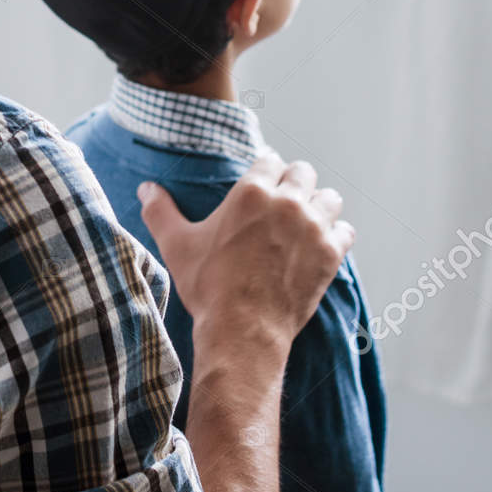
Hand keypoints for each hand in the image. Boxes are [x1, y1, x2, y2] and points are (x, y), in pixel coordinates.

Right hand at [137, 152, 352, 355]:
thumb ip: (160, 211)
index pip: (270, 160)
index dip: (266, 169)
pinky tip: (322, 243)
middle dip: (294, 182)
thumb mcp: (176, 245)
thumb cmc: (207, 286)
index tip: (263, 181)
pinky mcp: (330, 255)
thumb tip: (146, 187)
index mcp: (252, 192)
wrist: (242, 331)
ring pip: (330, 198)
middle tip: (283, 201)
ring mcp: (313, 228)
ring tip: (306, 219)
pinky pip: (345, 230)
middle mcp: (288, 203)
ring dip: (319, 204)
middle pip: (303, 172)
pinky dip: (336, 234)